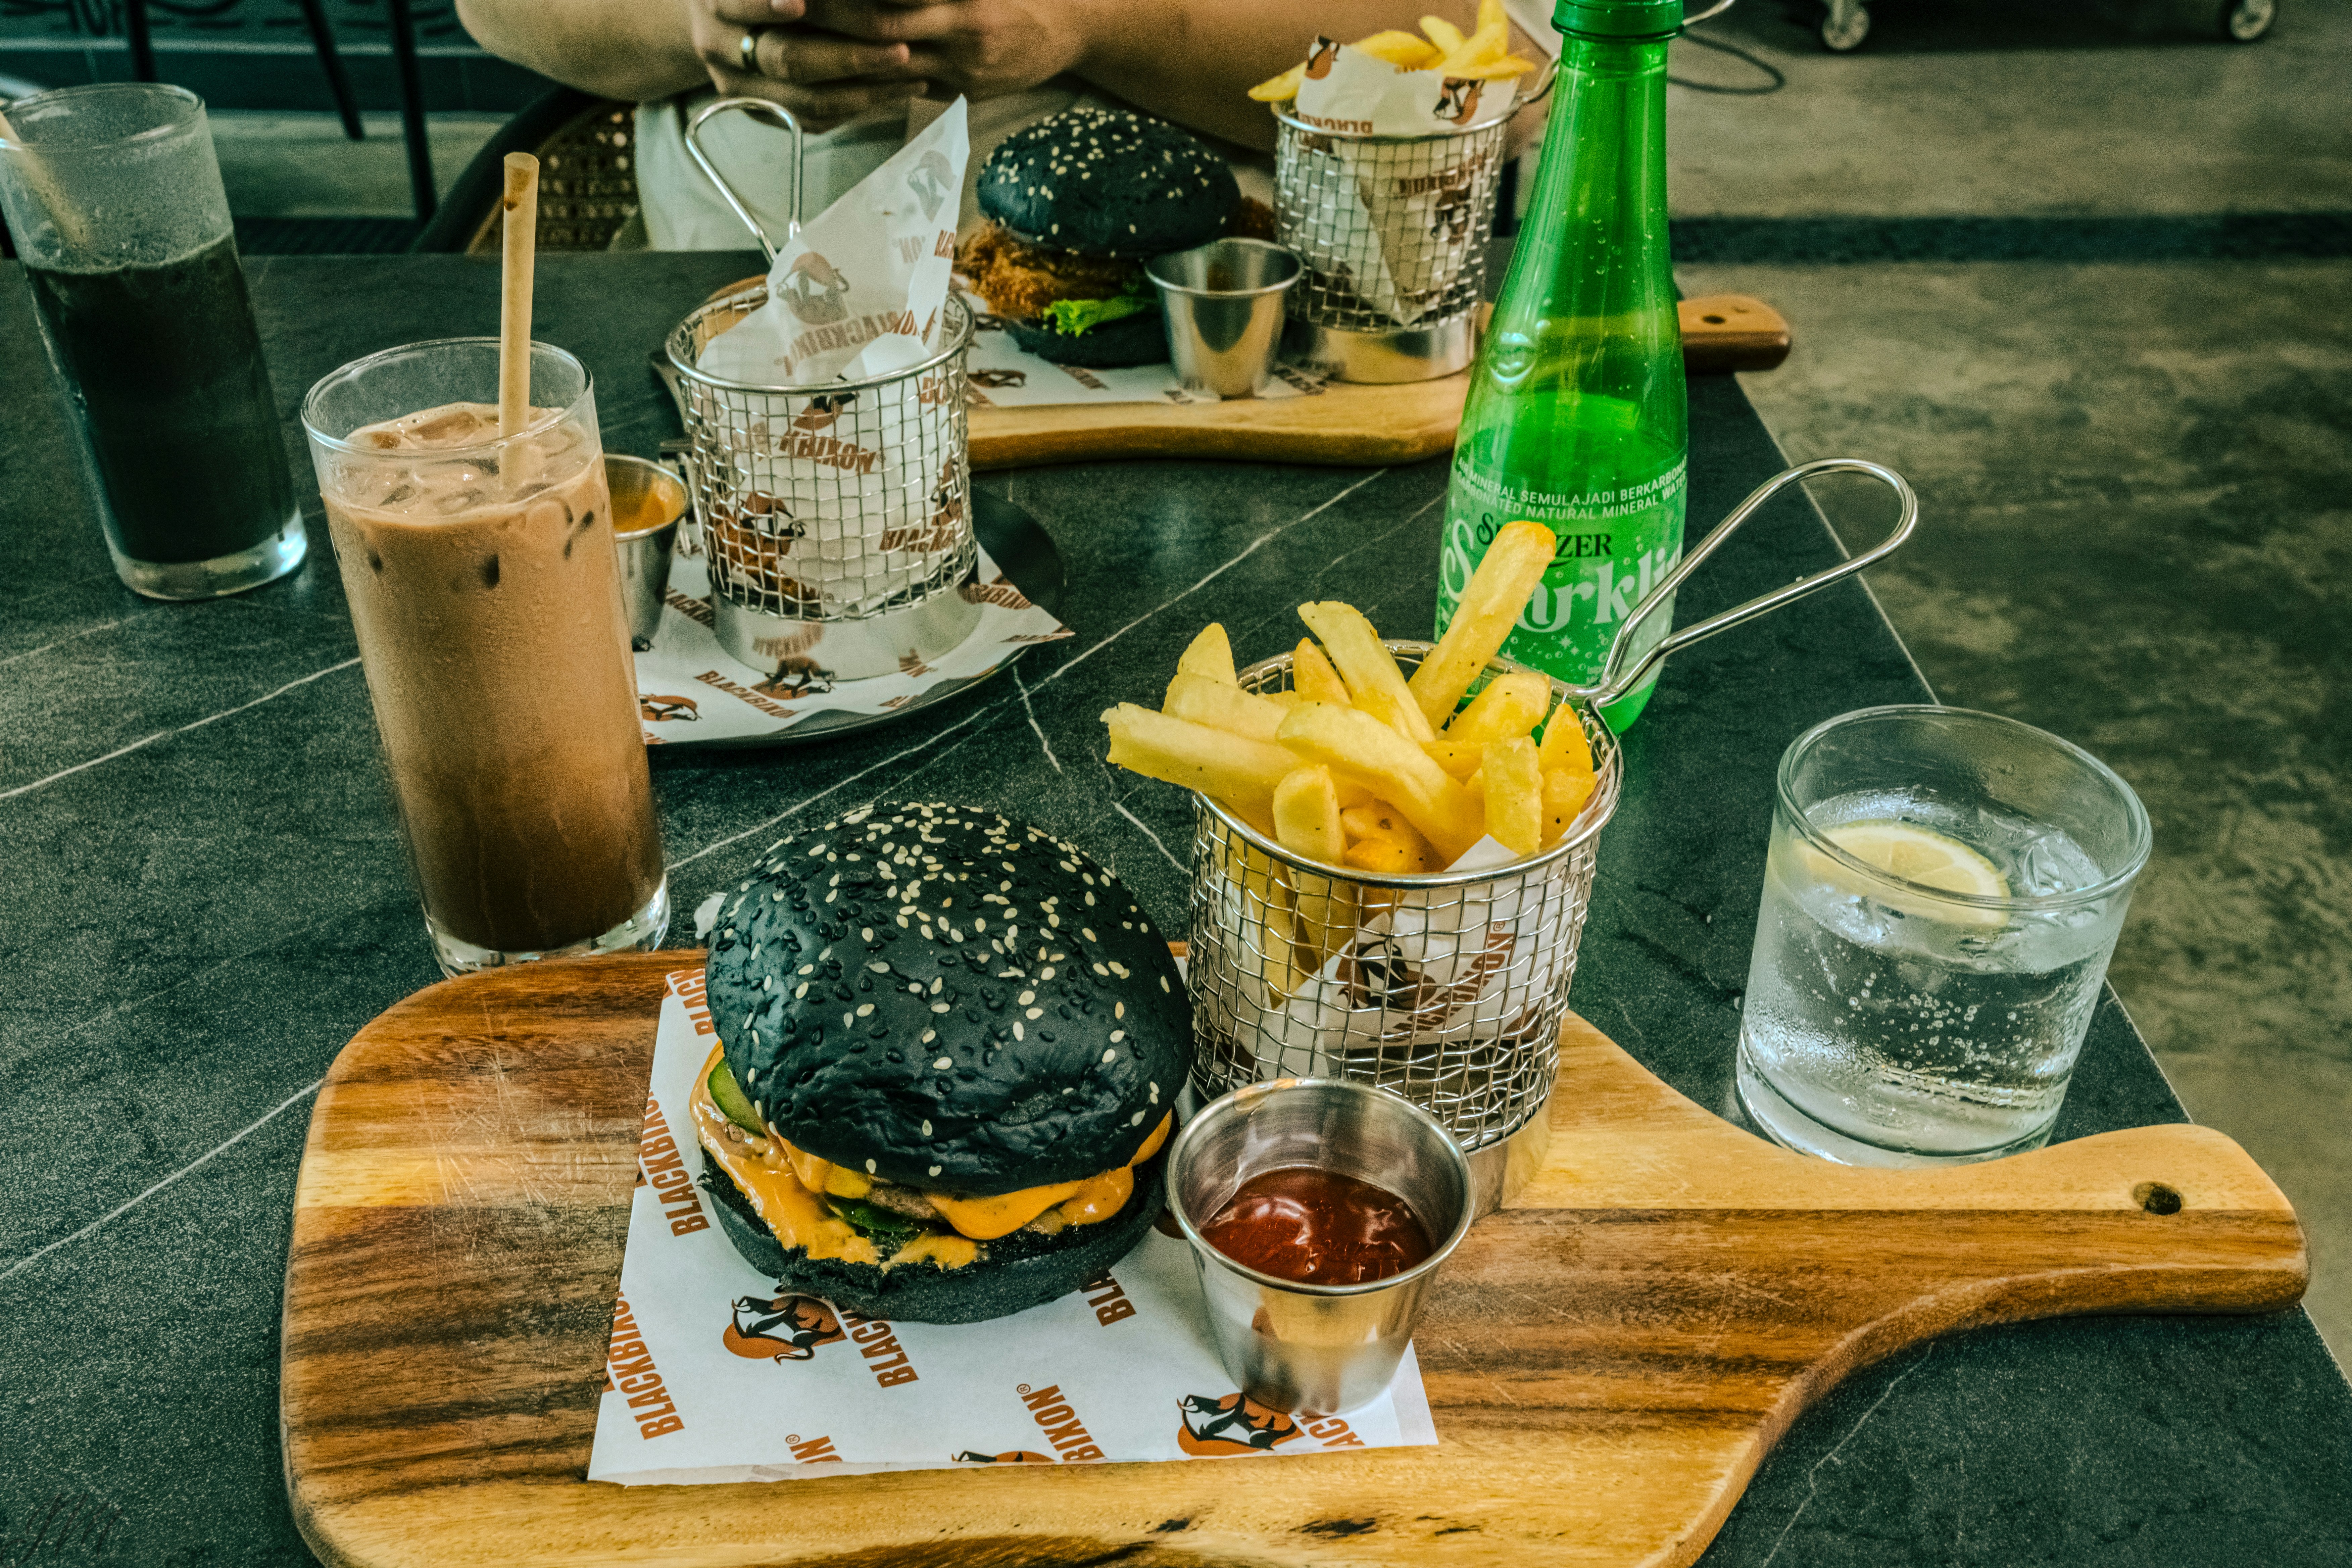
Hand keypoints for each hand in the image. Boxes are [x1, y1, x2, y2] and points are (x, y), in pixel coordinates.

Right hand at [687, 0, 931, 129]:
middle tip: (900, 49)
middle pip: (787, 59)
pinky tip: (897, 90)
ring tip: (913, 72)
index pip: (739, 3)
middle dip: (850, 56)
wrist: (722, 17)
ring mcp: (737, 87)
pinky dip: (859, 105)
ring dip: (866, 89)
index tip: (800, 3)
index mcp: (714, 1)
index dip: (768, 5)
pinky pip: (813, 118)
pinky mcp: (759, 112)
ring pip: (806, 99)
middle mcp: (717, 46)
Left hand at [794, 0, 1095, 102]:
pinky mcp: (963, 90)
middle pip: (879, 23)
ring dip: (840, 56)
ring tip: (797, 42)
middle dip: (830, 15)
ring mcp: (962, 65)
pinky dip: (870, 84)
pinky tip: (836, 77)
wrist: (1071, 29)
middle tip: (786, 6)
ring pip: (887, 63)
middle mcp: (960, 27)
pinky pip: (908, 88)